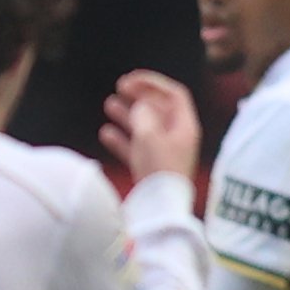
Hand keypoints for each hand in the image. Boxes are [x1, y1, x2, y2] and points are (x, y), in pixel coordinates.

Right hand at [100, 69, 200, 186]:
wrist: (160, 209)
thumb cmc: (159, 169)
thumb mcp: (150, 135)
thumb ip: (143, 114)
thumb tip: (140, 106)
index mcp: (184, 126)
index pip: (173, 93)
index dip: (153, 82)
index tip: (131, 80)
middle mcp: (177, 138)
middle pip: (159, 109)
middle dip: (139, 96)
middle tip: (119, 87)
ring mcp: (163, 154)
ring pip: (145, 128)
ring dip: (127, 115)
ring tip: (108, 104)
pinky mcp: (151, 169)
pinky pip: (135, 148)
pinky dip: (121, 139)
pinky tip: (105, 133)